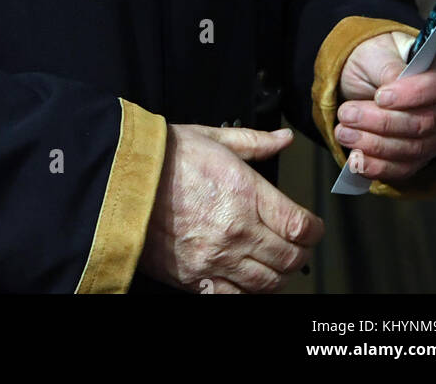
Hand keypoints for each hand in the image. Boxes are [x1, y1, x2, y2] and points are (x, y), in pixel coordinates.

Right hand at [138, 123, 323, 293]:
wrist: (121, 180)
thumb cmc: (165, 157)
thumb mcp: (213, 138)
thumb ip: (254, 142)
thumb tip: (282, 139)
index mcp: (245, 193)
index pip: (300, 225)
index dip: (314, 229)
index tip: (313, 227)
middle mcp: (236, 231)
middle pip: (289, 258)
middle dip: (300, 254)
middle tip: (298, 247)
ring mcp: (216, 259)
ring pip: (267, 283)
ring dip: (279, 277)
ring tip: (277, 265)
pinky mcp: (195, 278)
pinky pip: (235, 297)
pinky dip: (248, 293)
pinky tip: (248, 281)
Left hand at [335, 32, 435, 183]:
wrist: (365, 78)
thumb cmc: (375, 60)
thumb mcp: (376, 53)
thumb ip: (387, 67)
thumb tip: (393, 84)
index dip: (410, 95)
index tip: (380, 97)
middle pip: (421, 124)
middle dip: (381, 122)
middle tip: (346, 114)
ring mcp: (433, 137)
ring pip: (410, 149)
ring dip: (373, 144)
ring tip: (343, 132)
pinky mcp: (416, 158)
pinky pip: (401, 169)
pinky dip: (377, 167)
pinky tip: (356, 160)